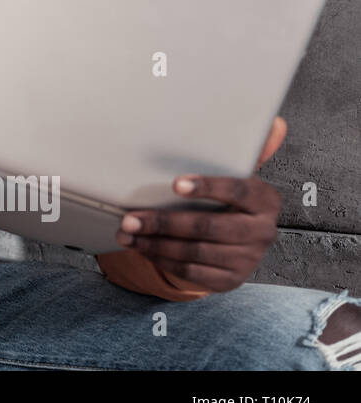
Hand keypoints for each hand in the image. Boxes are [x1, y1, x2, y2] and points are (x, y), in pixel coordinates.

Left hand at [114, 116, 286, 292]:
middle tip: (130, 218)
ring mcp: (248, 259)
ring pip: (195, 252)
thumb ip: (248, 151)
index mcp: (265, 200)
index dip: (207, 187)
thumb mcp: (235, 174)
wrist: (238, 240)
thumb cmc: (228, 198)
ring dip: (155, 243)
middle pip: (208, 227)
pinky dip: (163, 260)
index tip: (175, 184)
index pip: (237, 191)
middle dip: (164, 222)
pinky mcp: (231, 280)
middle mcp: (262, 231)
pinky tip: (142, 249)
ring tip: (127, 233)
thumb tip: (275, 123)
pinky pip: (193, 272)